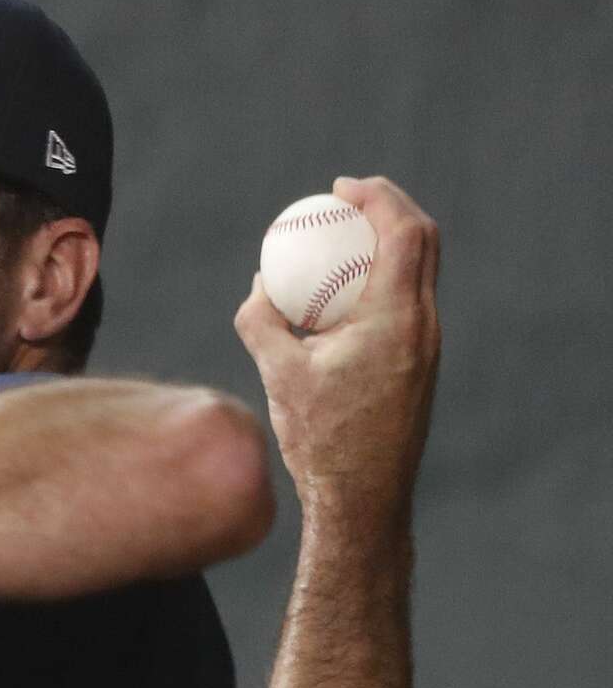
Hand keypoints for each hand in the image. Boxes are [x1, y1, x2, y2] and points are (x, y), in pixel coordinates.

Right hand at [234, 176, 440, 528]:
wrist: (362, 499)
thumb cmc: (321, 440)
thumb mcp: (277, 374)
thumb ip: (260, 320)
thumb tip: (260, 283)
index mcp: (396, 320)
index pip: (404, 232)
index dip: (376, 197)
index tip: (340, 189)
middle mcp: (423, 327)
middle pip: (424, 241)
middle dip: (388, 208)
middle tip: (346, 201)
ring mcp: (428, 347)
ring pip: (421, 271)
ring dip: (389, 242)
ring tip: (343, 241)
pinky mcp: (421, 364)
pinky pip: (410, 301)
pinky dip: (384, 278)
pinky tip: (344, 295)